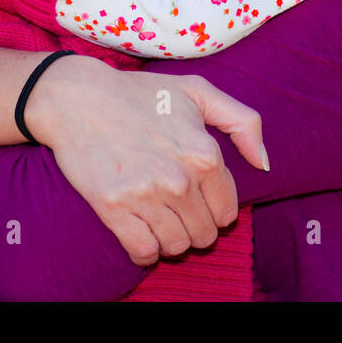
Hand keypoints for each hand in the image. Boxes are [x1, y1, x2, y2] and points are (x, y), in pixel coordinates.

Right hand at [25, 54, 266, 266]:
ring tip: (160, 220)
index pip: (227, 210)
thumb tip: (263, 164)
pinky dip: (146, 251)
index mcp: (205, 153)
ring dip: (172, 240)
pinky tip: (142, 233)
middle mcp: (179, 179)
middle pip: (204, 234)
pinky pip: (143, 251)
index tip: (199, 200)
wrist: (78, 98)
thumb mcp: (198, 91)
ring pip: (176, 245)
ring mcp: (145, 195)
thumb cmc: (140, 94)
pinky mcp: (113, 207)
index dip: (215, 209)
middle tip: (178, 210)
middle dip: (195, 227)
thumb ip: (243, 122)